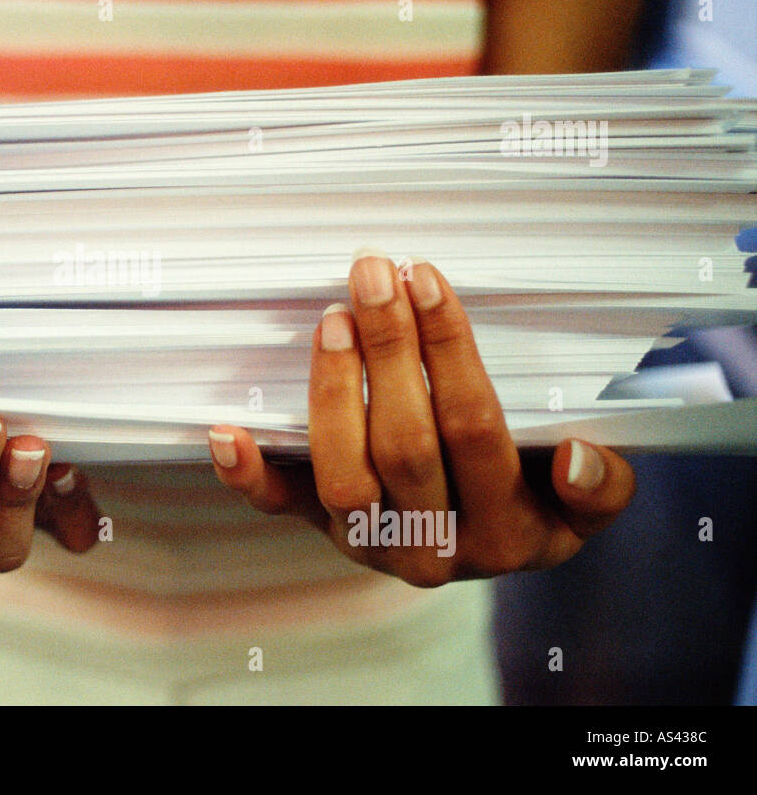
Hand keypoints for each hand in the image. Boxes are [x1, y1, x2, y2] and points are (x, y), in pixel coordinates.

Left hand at [207, 251, 635, 586]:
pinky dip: (249, 472)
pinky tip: (227, 430)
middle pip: (405, 444)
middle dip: (389, 350)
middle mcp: (435, 551)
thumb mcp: (586, 506)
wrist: (489, 551)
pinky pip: (279, 508)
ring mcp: (369, 544)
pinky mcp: (322, 532)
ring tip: (335, 318)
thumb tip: (575, 456)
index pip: (474, 430)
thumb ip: (598, 488)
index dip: (450, 353)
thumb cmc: (536, 503)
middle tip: (375, 274)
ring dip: (333, 390)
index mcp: (509, 534)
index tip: (428, 281)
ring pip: (341, 473)